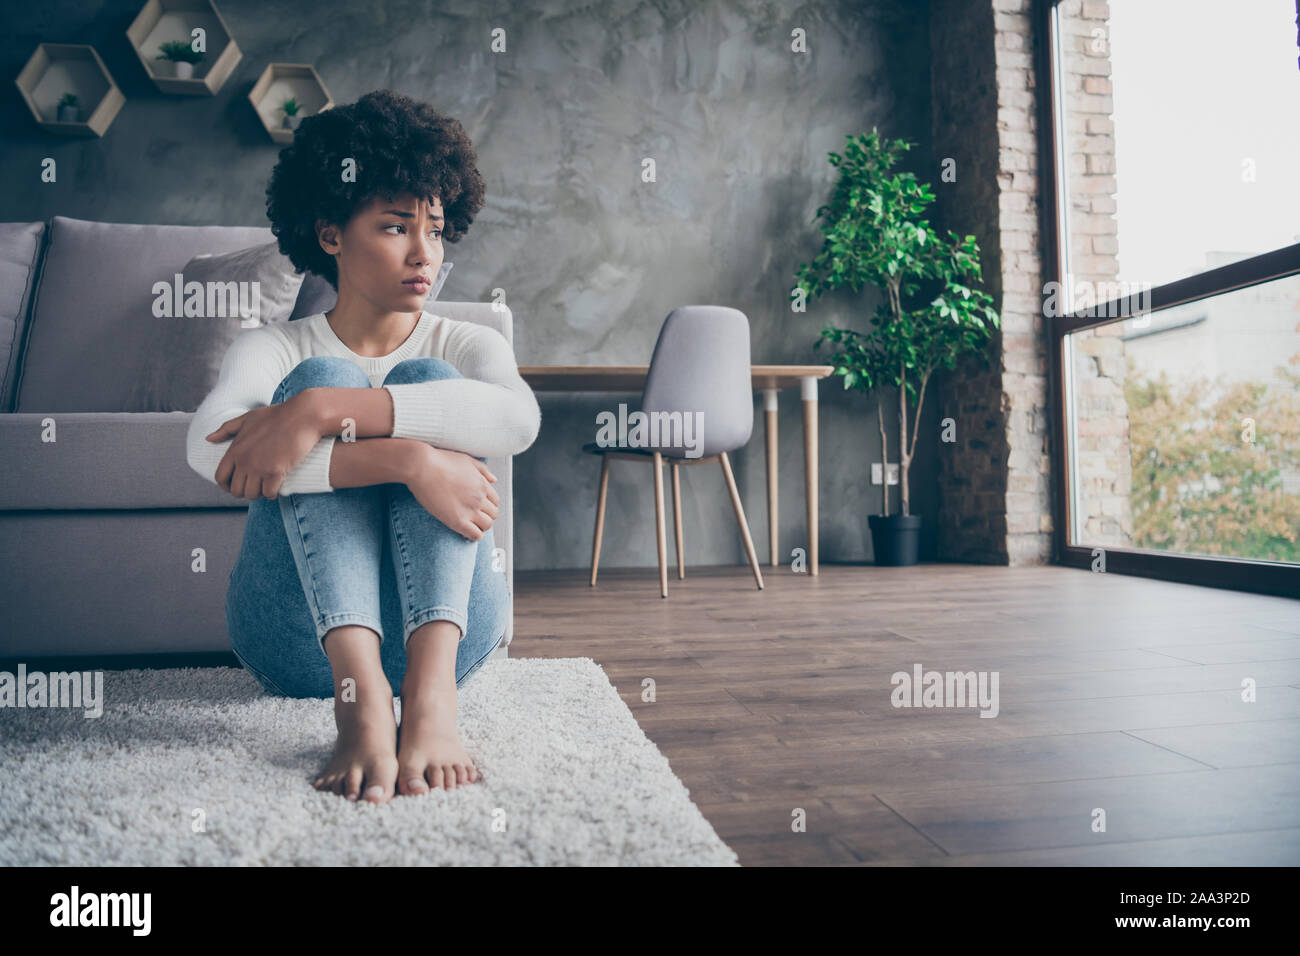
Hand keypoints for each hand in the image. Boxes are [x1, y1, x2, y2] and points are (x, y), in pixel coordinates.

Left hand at [206, 393, 321, 499]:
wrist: (302, 416)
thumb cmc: (277, 415)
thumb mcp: (247, 418)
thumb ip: (226, 429)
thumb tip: (208, 439)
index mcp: (235, 450)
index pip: (220, 477)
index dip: (226, 486)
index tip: (236, 485)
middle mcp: (244, 461)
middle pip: (236, 490)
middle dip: (245, 491)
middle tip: (255, 486)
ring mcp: (259, 468)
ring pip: (252, 495)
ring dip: (259, 493)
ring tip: (266, 486)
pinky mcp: (276, 472)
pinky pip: (269, 493)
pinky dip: (272, 493)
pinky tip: (276, 487)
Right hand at [405, 445, 499, 540]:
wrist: (422, 467)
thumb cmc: (440, 461)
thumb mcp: (466, 459)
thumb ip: (482, 469)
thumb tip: (494, 479)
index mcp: (482, 484)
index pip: (496, 501)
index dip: (488, 505)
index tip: (479, 506)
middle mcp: (479, 498)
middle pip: (494, 514)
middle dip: (486, 515)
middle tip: (474, 516)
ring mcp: (470, 510)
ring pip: (487, 525)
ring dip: (481, 526)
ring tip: (470, 524)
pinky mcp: (458, 521)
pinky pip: (476, 535)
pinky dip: (474, 536)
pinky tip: (465, 532)